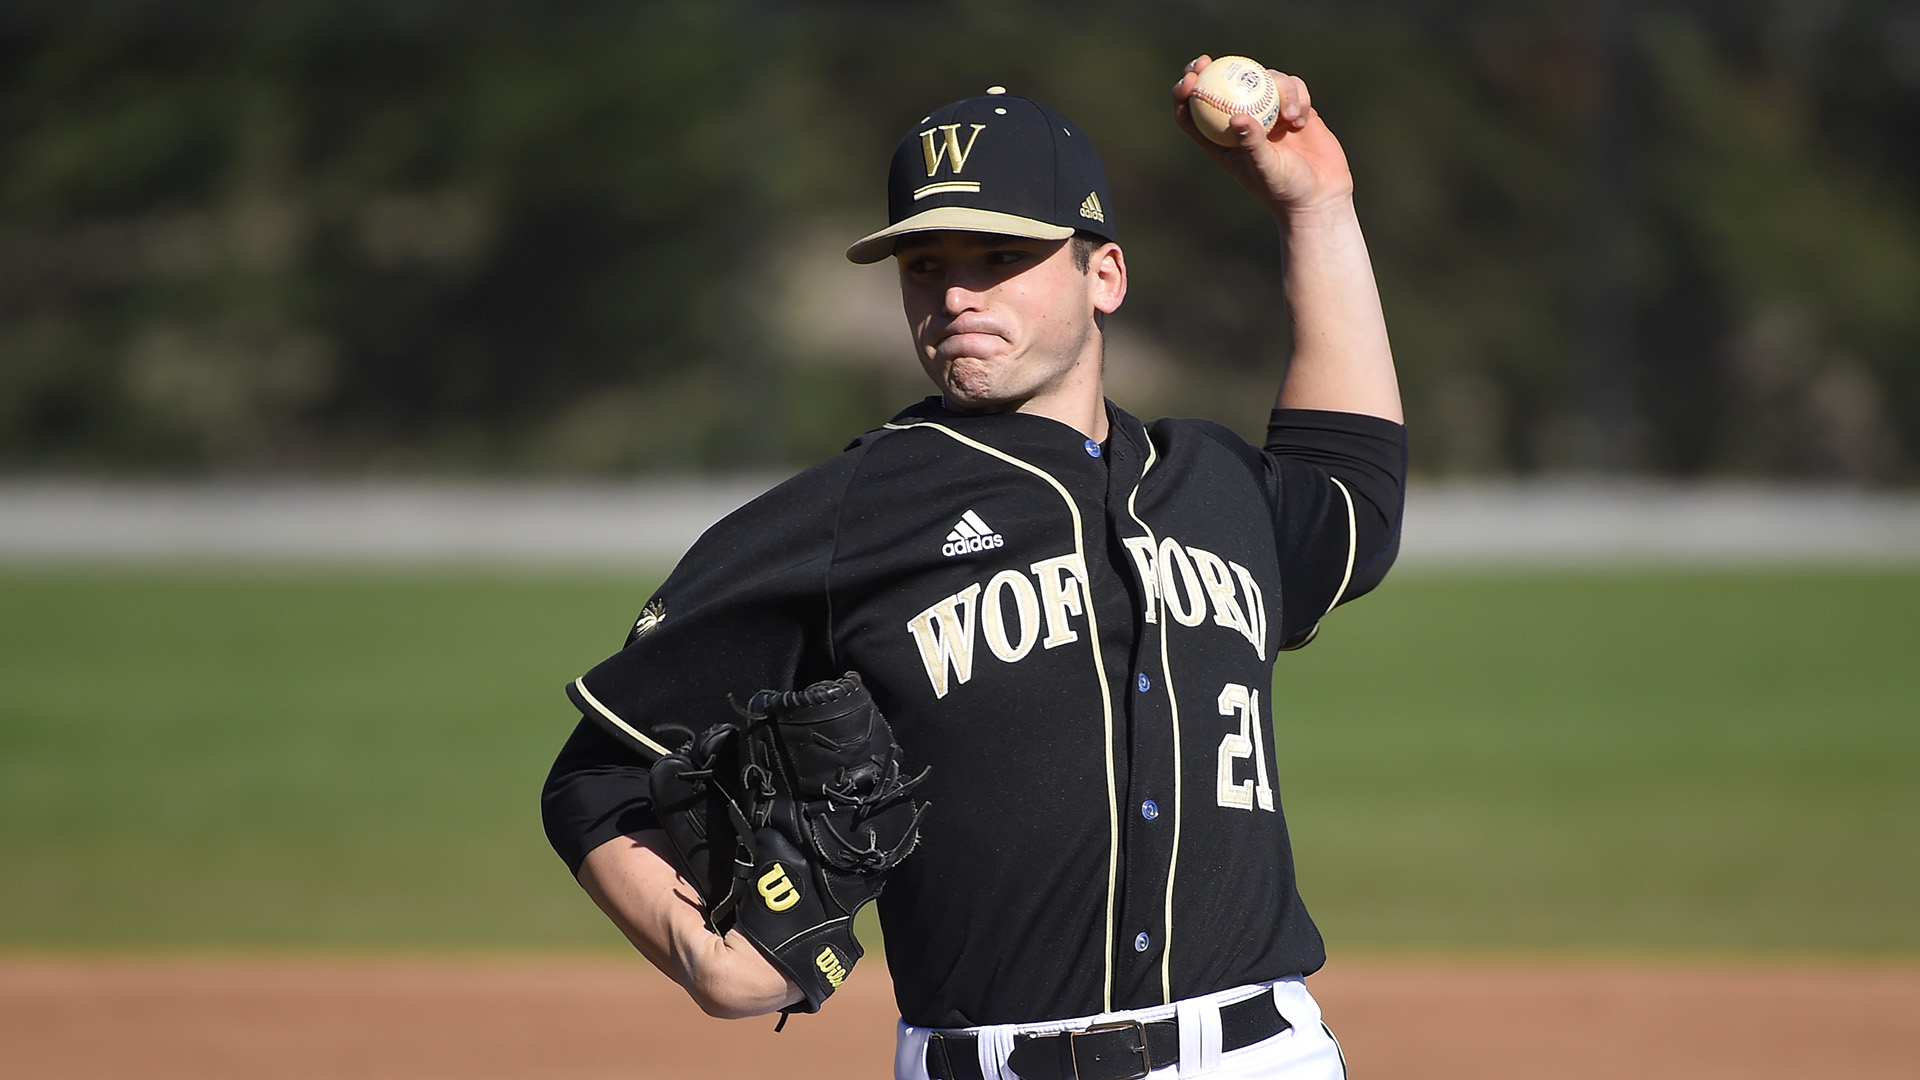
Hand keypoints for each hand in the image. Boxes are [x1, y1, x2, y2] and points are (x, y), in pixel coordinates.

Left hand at [1172, 56, 1354, 218]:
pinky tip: (1301, 120)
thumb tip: (1237, 117)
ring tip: (1289, 115)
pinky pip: (1293, 87)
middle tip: (1209, 61)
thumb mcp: (1266, 169)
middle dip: (1210, 69)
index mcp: (1222, 141)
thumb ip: (1252, 143)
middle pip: (1221, 86)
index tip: (1190, 78)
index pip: (1193, 113)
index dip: (1183, 92)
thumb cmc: (1286, 189)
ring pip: (1263, 81)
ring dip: (1278, 88)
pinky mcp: (1294, 108)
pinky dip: (1297, 97)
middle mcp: (1243, 123)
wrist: (1320, 195)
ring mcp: (1269, 112)